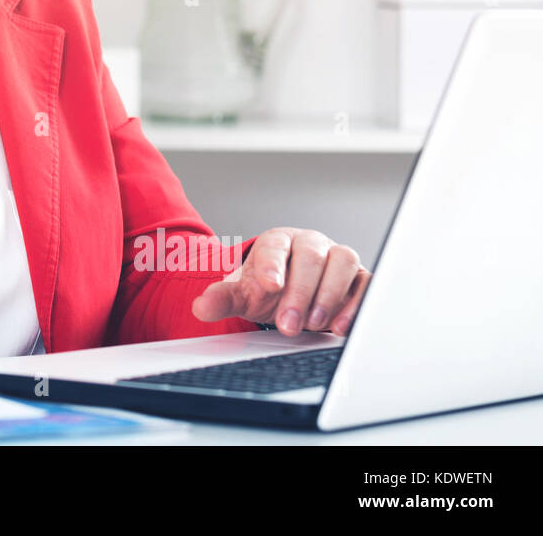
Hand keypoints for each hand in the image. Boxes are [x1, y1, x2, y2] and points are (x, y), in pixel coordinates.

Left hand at [191, 227, 369, 336]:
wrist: (293, 294)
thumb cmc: (270, 289)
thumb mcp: (243, 294)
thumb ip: (222, 299)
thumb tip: (200, 307)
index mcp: (278, 241)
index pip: (275, 245)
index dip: (272, 263)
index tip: (268, 285)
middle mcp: (310, 244)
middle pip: (311, 255)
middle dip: (300, 291)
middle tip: (287, 324)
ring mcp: (337, 258)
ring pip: (343, 262)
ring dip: (330, 294)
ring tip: (313, 324)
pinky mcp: (360, 277)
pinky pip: (367, 282)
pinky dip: (357, 302)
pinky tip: (340, 326)